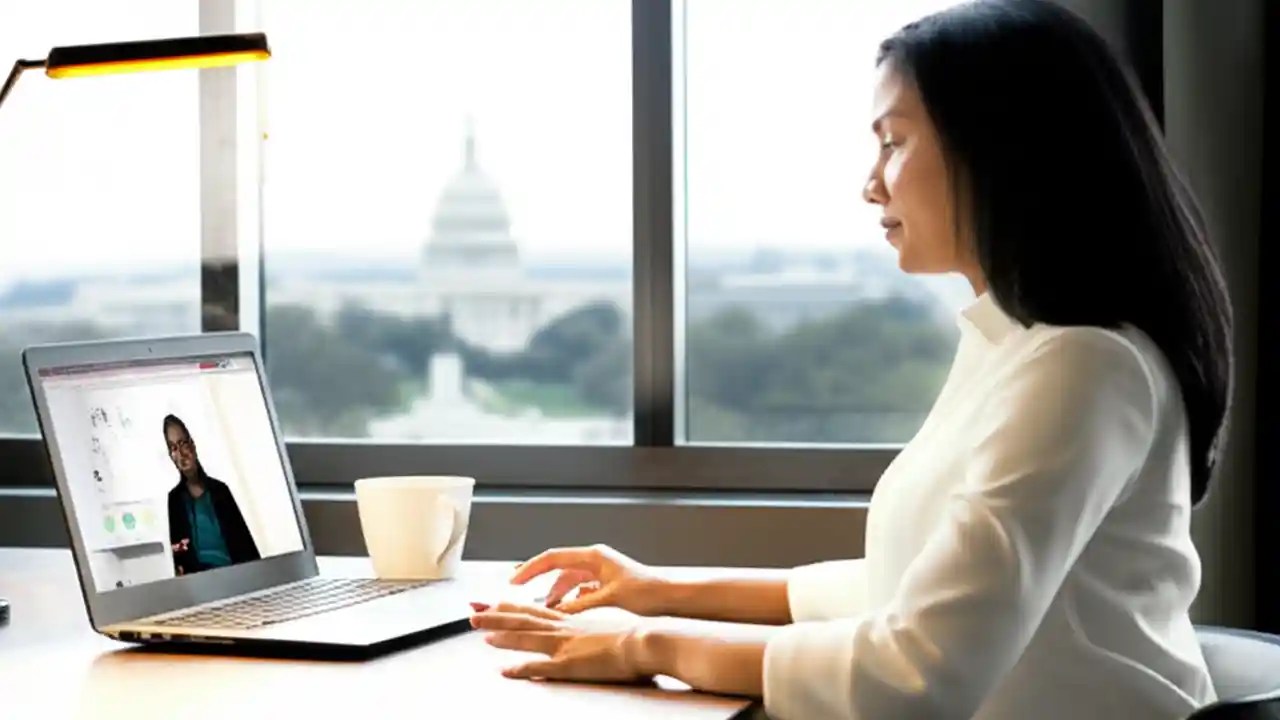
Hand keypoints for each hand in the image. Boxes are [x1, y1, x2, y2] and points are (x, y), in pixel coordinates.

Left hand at [470, 601, 650, 683]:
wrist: (645, 640)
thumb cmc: (635, 635)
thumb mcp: (609, 626)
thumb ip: (594, 627)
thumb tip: (590, 629)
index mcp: (574, 621)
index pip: (536, 610)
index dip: (513, 606)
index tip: (495, 602)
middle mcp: (565, 628)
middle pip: (524, 619)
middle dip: (496, 615)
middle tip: (474, 611)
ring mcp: (565, 645)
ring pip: (525, 637)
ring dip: (500, 635)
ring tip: (480, 631)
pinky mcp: (569, 664)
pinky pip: (539, 667)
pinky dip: (520, 668)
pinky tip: (505, 670)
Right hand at [511, 544, 665, 615]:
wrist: (671, 597)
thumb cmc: (646, 593)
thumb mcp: (608, 599)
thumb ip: (580, 605)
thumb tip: (555, 612)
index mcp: (593, 556)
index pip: (553, 557)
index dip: (530, 568)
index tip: (514, 580)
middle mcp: (595, 559)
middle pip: (558, 565)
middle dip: (537, 576)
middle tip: (516, 585)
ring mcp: (600, 570)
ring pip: (569, 579)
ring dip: (555, 592)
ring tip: (542, 607)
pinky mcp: (606, 582)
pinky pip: (580, 587)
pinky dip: (570, 598)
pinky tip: (565, 610)